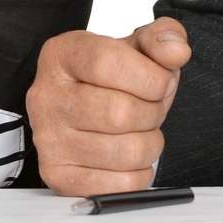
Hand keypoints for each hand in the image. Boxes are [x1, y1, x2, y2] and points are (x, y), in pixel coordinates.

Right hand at [26, 17, 190, 195]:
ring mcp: (48, 139)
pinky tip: (130, 157)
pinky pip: (120, 185)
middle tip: (153, 108)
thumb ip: (163, 37)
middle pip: (119, 113)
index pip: (107, 62)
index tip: (162, 81)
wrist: (85, 105)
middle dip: (154, 112)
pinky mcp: (58, 176)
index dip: (149, 76)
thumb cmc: (112, 77)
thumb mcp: (137, 46)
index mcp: (61, 54)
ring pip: (126, 152)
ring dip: (151, 144)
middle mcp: (45, 96)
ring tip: (142, 131)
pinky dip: (139, 174)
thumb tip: (176, 51)